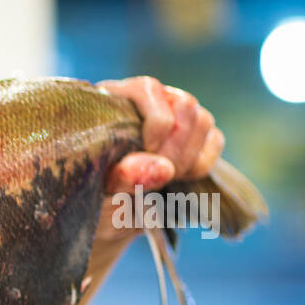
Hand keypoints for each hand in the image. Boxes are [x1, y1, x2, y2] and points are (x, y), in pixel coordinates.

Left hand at [95, 76, 224, 242]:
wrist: (99, 214)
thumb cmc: (90, 198)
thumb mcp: (96, 191)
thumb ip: (123, 178)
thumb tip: (163, 169)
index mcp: (113, 101)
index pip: (149, 90)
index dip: (155, 124)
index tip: (143, 155)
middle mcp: (146, 103)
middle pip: (185, 104)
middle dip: (174, 149)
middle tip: (153, 177)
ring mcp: (172, 118)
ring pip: (203, 121)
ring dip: (187, 158)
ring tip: (160, 180)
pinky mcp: (191, 138)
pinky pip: (215, 141)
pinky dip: (200, 164)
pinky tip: (177, 178)